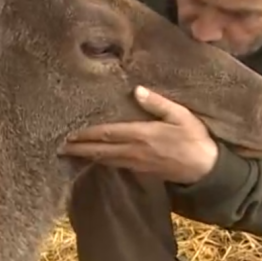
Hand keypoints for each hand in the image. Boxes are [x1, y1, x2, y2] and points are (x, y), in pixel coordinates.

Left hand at [58, 86, 218, 183]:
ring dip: (85, 154)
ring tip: (67, 150)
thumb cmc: (194, 138)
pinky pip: (113, 164)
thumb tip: (136, 90)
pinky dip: (99, 159)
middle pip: (99, 149)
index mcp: (142, 135)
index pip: (107, 132)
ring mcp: (135, 163)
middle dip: (77, 146)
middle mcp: (134, 150)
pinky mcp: (139, 170)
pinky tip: (91, 157)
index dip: (86, 132)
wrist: (205, 168)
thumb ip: (158, 103)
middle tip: (56, 143)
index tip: (68, 129)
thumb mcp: (181, 115)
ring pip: (104, 158)